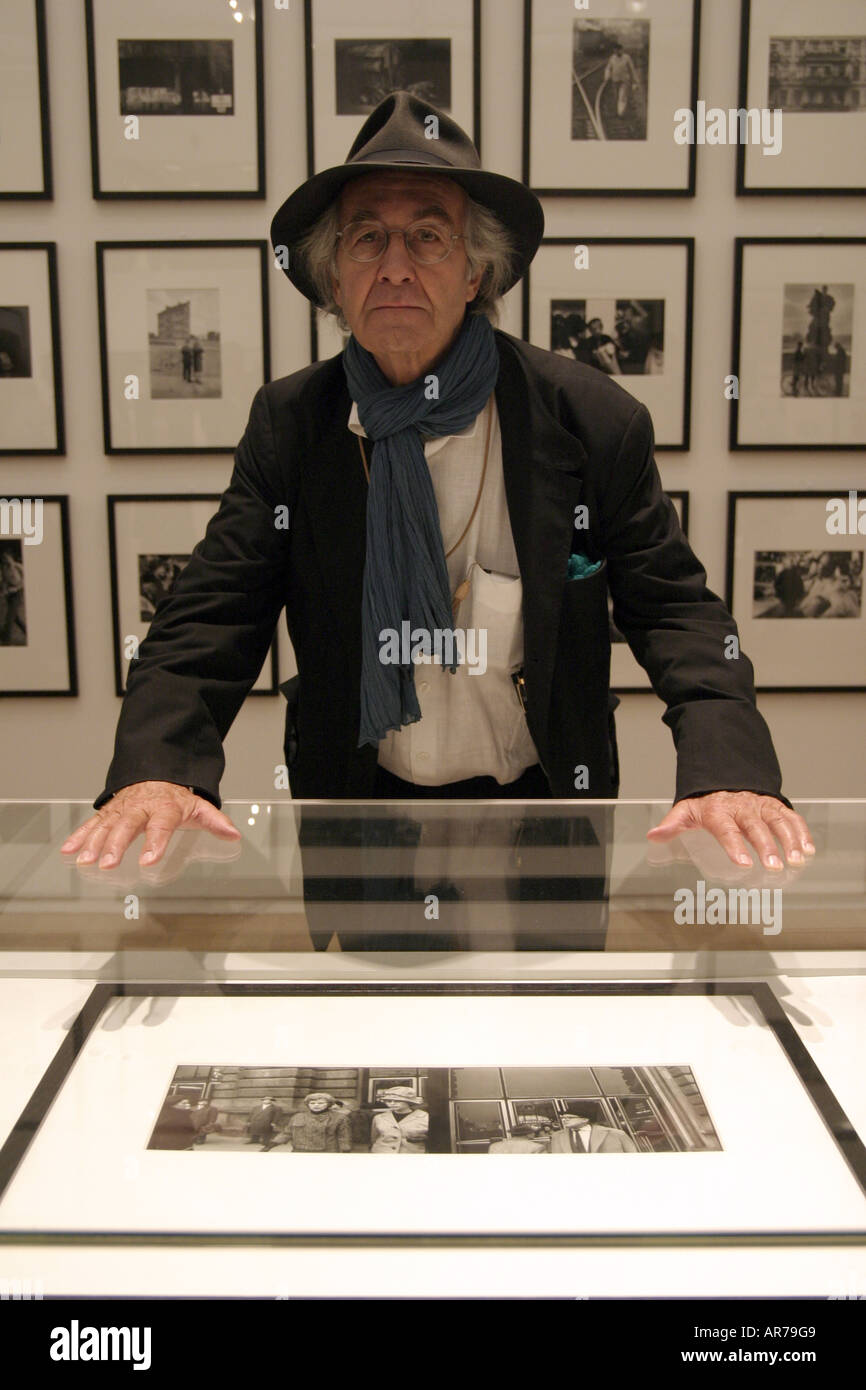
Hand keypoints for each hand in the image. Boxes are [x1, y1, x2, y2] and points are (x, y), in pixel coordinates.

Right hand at [60, 780, 240, 869]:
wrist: (155, 770)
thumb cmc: (176, 796)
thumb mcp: (197, 806)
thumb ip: (214, 821)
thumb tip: (234, 834)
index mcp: (165, 807)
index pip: (161, 825)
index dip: (155, 843)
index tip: (148, 861)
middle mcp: (141, 807)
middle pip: (128, 825)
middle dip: (116, 844)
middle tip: (108, 863)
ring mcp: (122, 808)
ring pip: (106, 824)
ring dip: (94, 842)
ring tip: (85, 860)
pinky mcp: (109, 811)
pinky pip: (92, 823)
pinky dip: (79, 835)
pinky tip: (69, 850)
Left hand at [647, 791, 814, 870]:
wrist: (725, 777)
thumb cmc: (706, 802)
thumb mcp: (686, 810)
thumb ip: (672, 824)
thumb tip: (653, 836)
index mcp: (718, 810)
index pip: (726, 828)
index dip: (734, 846)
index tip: (743, 864)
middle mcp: (741, 806)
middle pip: (755, 826)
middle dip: (766, 846)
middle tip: (774, 867)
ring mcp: (760, 805)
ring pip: (777, 821)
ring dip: (789, 841)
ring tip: (796, 860)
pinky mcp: (775, 805)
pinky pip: (791, 816)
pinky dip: (802, 832)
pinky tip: (808, 850)